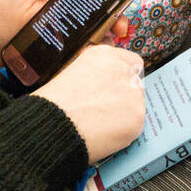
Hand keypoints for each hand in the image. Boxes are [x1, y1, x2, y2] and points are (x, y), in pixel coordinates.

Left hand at [0, 0, 129, 75]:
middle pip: (102, 33)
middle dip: (116, 30)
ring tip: (104, 48)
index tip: (123, 7)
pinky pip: (75, 73)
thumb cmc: (0, 12)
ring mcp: (63, 53)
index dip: (115, 9)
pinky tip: (87, 65)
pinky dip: (85, 70)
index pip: (98, 9)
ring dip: (104, 51)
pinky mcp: (54, 72)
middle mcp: (69, 32)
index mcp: (67, 10)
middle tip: (119, 30)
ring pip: (93, 55)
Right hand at [35, 45, 145, 162]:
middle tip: (106, 111)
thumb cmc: (53, 104)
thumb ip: (96, 74)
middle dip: (124, 97)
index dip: (124, 77)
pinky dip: (122, 132)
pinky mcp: (138, 116)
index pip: (132, 62)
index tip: (117, 88)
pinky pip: (134, 126)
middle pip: (135, 84)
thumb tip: (105, 84)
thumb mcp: (72, 74)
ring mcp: (133, 93)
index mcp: (105, 55)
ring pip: (136, 105)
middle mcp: (122, 69)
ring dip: (124, 114)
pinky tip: (103, 134)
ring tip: (98, 124)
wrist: (52, 125)